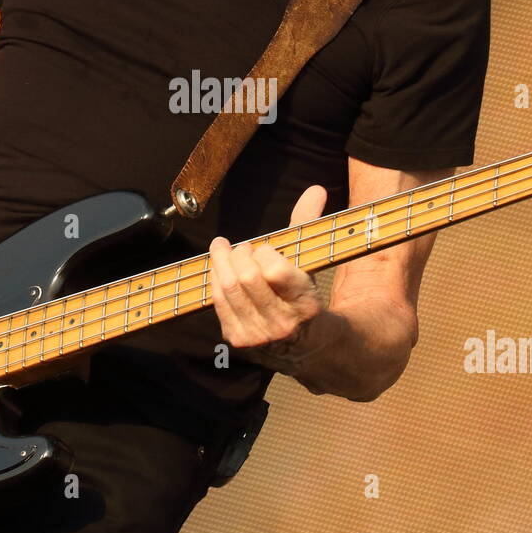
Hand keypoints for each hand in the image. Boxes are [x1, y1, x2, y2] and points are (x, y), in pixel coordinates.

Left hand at [209, 184, 327, 364]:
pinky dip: (215, 279)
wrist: (307, 344)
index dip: (265, 252)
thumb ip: (308, 225)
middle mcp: (282, 323)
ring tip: (224, 251)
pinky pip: (217, 301)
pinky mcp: (239, 341)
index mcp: (305, 302)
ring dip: (222, 262)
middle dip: (239, 254)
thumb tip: (315, 189)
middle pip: (245, 277)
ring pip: (228, 288)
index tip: (264, 248)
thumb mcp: (309, 262)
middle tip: (242, 247)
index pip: (275, 270)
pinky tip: (221, 270)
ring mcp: (259, 335)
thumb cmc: (303, 293)